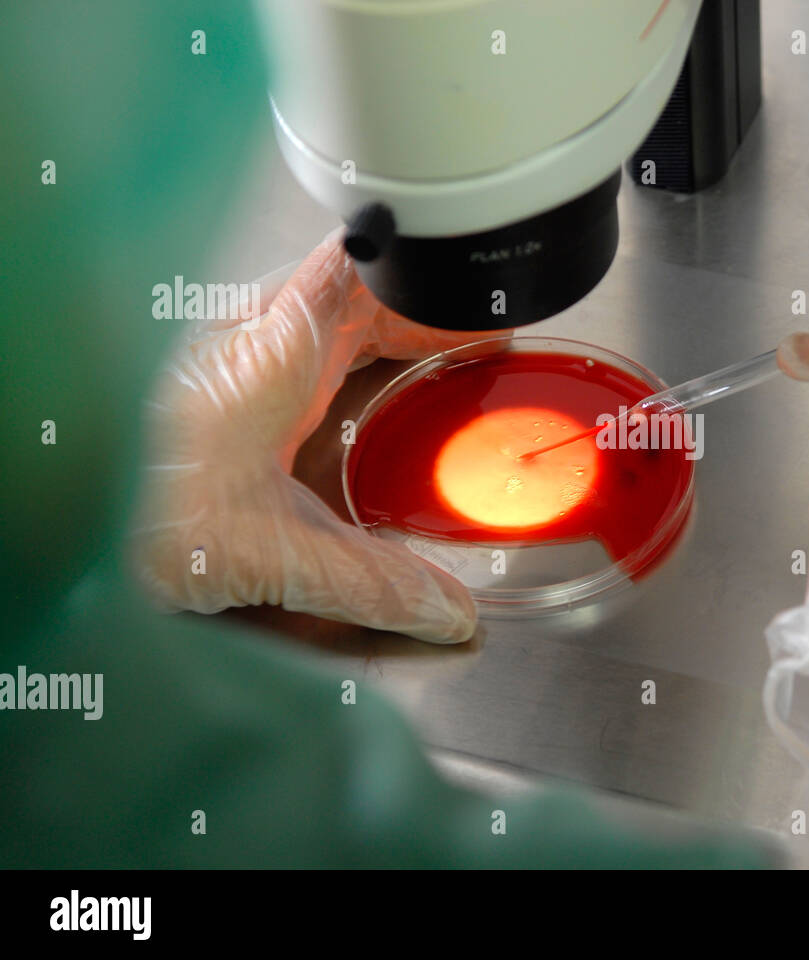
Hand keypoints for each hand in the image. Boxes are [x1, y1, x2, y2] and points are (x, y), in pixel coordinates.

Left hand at [131, 229, 486, 642]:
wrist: (62, 529)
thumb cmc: (133, 515)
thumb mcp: (270, 556)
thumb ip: (369, 583)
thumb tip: (446, 611)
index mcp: (272, 351)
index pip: (358, 269)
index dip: (425, 273)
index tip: (475, 291)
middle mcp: (248, 339)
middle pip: (353, 287)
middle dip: (419, 309)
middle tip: (474, 337)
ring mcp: (230, 357)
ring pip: (322, 312)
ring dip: (383, 331)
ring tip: (435, 358)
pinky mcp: (216, 386)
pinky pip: (296, 344)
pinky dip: (344, 359)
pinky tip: (360, 400)